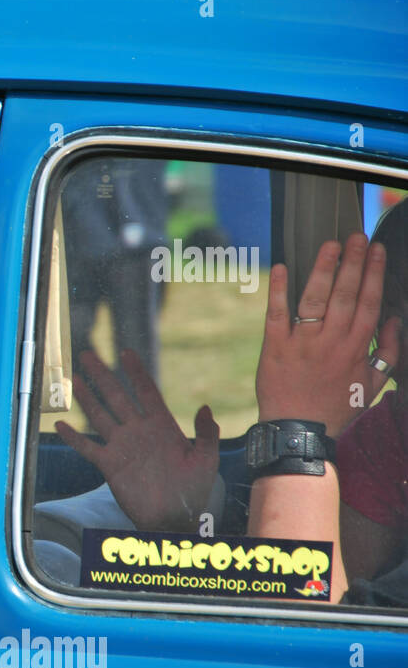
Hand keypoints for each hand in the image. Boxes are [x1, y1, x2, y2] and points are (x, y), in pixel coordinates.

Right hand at [56, 349, 219, 531]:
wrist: (173, 519)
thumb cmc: (193, 492)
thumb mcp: (206, 460)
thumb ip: (206, 434)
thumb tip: (205, 407)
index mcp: (162, 426)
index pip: (146, 392)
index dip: (136, 372)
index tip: (126, 353)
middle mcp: (138, 431)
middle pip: (117, 396)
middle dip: (103, 375)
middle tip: (88, 355)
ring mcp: (122, 447)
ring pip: (100, 416)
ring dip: (86, 397)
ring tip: (73, 379)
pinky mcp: (110, 465)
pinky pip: (87, 447)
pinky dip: (73, 437)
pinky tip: (61, 425)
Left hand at [256, 233, 397, 436]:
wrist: (298, 430)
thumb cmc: (336, 407)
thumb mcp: (373, 384)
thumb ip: (388, 352)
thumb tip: (393, 321)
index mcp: (356, 348)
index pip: (368, 302)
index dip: (374, 274)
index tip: (377, 250)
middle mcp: (331, 341)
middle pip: (345, 295)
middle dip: (353, 263)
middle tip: (357, 237)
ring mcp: (302, 343)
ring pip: (315, 299)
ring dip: (324, 269)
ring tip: (331, 245)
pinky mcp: (275, 348)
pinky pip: (277, 314)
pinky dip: (280, 291)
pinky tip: (284, 268)